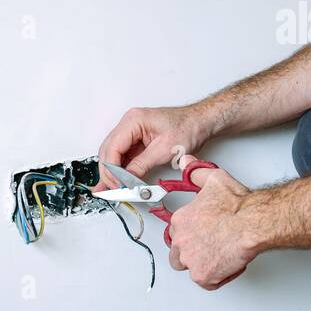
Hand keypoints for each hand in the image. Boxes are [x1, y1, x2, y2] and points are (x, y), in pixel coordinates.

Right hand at [93, 104, 216, 190]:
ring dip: (113, 172)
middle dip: (109, 172)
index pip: (112, 147)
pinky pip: (124, 156)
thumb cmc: (188, 127)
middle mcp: (130, 124)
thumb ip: (141, 165)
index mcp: (133, 120)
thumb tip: (127, 181)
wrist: (201, 123)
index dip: (111, 169)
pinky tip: (119, 182)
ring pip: (114, 154)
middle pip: (109, 151)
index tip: (116, 184)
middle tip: (115, 190)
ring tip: (113, 190)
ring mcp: (133, 131)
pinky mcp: (138, 140)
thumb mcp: (164, 150)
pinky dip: (121, 169)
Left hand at [167, 155, 260, 289]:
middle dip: (191, 251)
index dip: (190, 232)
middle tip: (210, 246)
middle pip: (177, 254)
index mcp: (180, 220)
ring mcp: (191, 260)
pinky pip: (206, 282)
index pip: (176, 231)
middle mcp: (181, 241)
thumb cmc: (237, 205)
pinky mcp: (204, 275)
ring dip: (202, 265)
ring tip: (219, 256)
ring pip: (190, 268)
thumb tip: (186, 163)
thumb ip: (196, 173)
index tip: (201, 232)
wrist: (253, 222)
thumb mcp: (214, 180)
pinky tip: (227, 265)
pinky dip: (217, 277)